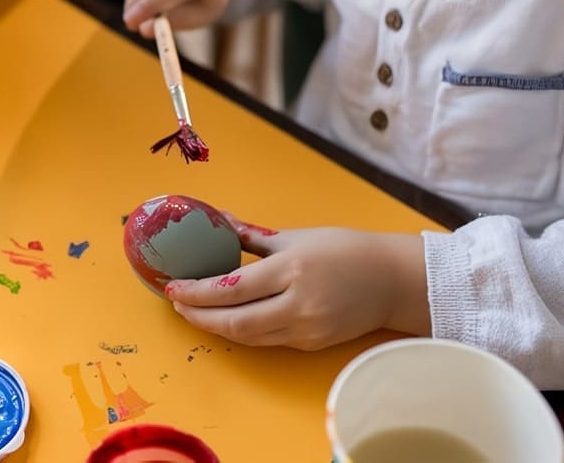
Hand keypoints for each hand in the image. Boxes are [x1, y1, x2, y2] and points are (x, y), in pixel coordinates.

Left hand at [165, 219, 429, 350]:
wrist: (392, 280)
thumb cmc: (344, 250)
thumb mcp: (295, 237)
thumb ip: (252, 235)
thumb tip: (217, 219)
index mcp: (291, 269)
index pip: (232, 287)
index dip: (197, 292)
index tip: (171, 286)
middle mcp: (297, 304)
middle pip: (234, 321)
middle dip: (198, 315)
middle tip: (176, 304)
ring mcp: (306, 329)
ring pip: (248, 337)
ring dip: (216, 326)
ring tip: (194, 311)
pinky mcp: (311, 345)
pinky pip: (267, 341)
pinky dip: (242, 332)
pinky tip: (226, 319)